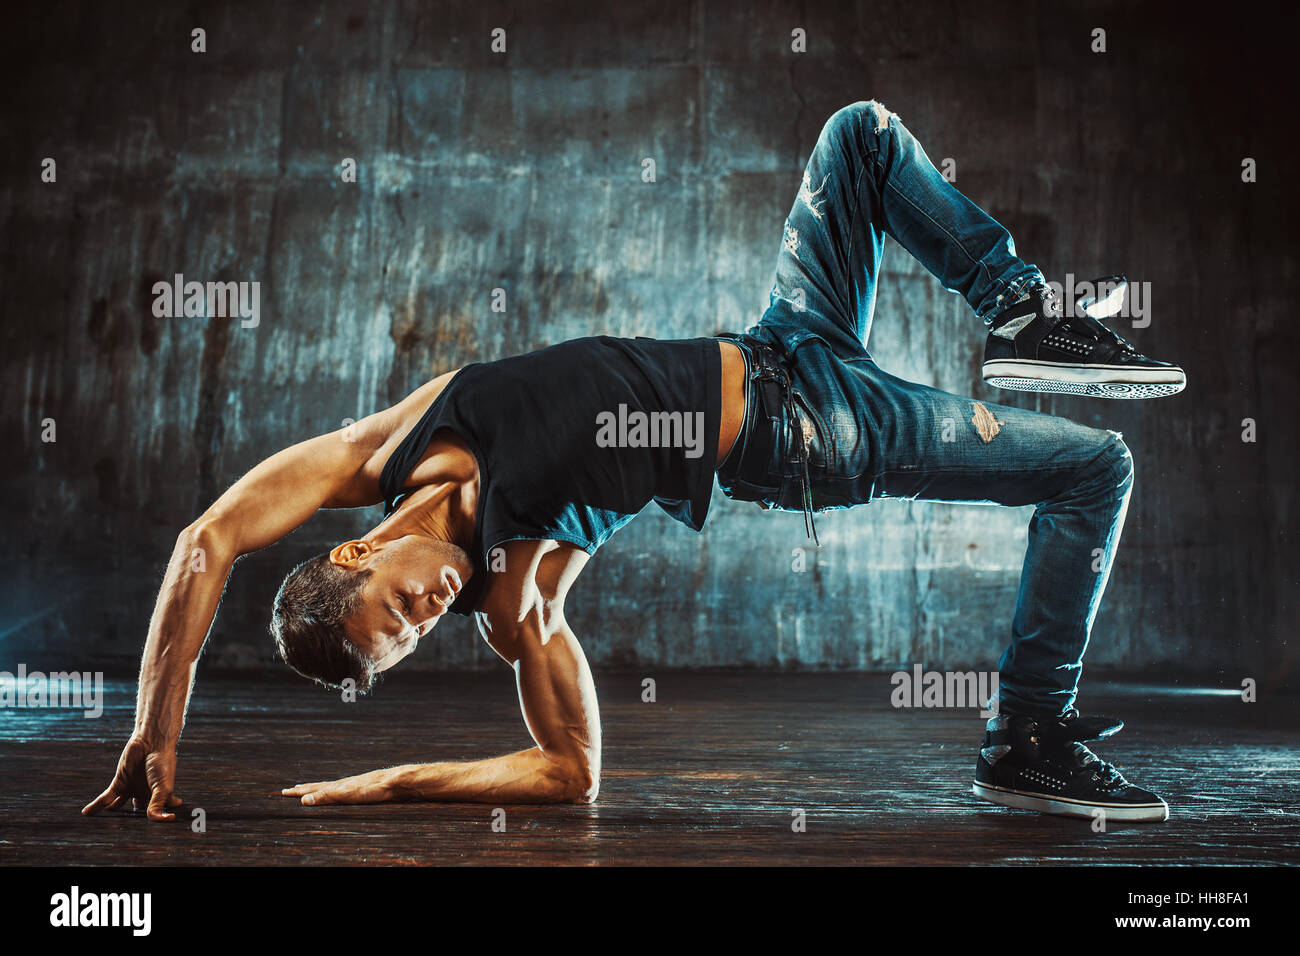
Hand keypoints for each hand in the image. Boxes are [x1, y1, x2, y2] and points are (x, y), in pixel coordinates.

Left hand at [83, 736, 181, 820]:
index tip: (168, 820)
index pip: (161, 811)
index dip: (164, 817)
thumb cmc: (162, 763)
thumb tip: (155, 819)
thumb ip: (157, 804)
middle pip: (139, 811)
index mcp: (161, 795)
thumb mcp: (162, 786)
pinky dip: (96, 806)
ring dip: (114, 815)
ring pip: (121, 806)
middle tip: (129, 831)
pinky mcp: (119, 784)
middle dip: (135, 820)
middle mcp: (145, 794)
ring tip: (106, 827)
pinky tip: (87, 813)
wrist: (150, 742)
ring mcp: (131, 789)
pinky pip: (106, 798)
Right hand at [281, 768, 396, 805]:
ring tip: (310, 789)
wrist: (397, 781)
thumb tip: (305, 800)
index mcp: (338, 786)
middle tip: (290, 789)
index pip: (315, 789)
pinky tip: (338, 791)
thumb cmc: (374, 788)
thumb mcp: (348, 794)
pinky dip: (334, 790)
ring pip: (331, 787)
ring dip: (318, 789)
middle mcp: (344, 784)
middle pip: (321, 786)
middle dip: (305, 789)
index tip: (285, 792)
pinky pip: (343, 789)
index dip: (301, 792)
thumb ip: (328, 796)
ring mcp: (354, 784)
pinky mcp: (364, 787)